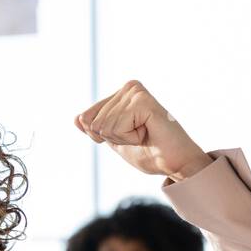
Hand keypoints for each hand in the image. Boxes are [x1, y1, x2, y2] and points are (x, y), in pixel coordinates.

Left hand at [73, 81, 211, 182]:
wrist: (173, 163)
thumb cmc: (149, 151)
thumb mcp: (114, 140)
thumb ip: (96, 128)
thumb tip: (77, 118)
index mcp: (121, 93)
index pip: (87, 117)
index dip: (102, 135)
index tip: (128, 136)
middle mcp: (129, 87)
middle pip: (93, 122)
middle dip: (113, 137)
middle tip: (139, 136)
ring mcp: (136, 92)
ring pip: (104, 125)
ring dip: (123, 138)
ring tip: (144, 134)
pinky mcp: (143, 101)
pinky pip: (117, 126)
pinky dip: (130, 138)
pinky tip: (147, 133)